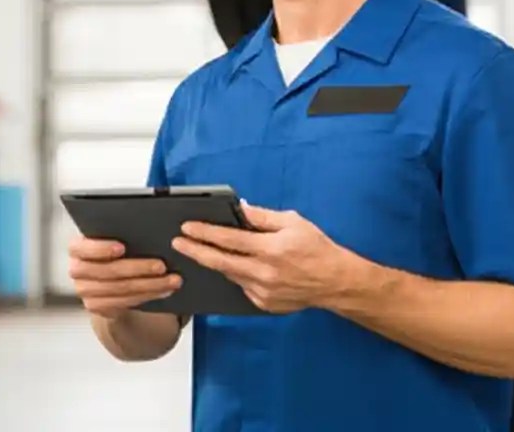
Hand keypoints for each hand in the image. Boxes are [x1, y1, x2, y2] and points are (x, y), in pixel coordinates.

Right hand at [68, 235, 181, 318]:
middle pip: (108, 271)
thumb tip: (149, 227)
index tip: (122, 247)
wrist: (106, 277)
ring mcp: (84, 291)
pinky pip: (125, 302)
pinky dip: (148, 296)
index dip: (102, 249)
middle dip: (138, 268)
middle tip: (162, 266)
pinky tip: (163, 290)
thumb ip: (120, 233)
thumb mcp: (112, 237)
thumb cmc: (113, 250)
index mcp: (77, 247)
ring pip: (120, 289)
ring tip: (172, 280)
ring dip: (150, 285)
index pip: (84, 248)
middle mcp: (76, 270)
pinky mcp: (96, 306)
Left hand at [171, 201, 358, 313]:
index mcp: (271, 249)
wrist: (335, 282)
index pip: (228, 239)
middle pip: (219, 261)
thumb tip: (239, 209)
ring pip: (229, 275)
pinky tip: (232, 266)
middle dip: (195, 251)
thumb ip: (262, 217)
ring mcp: (263, 291)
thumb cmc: (317, 248)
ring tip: (199, 251)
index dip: (205, 232)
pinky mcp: (264, 304)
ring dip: (214, 263)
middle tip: (178, 243)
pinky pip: (241, 287)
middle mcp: (264, 272)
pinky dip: (235, 275)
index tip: (187, 227)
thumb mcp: (292, 222)